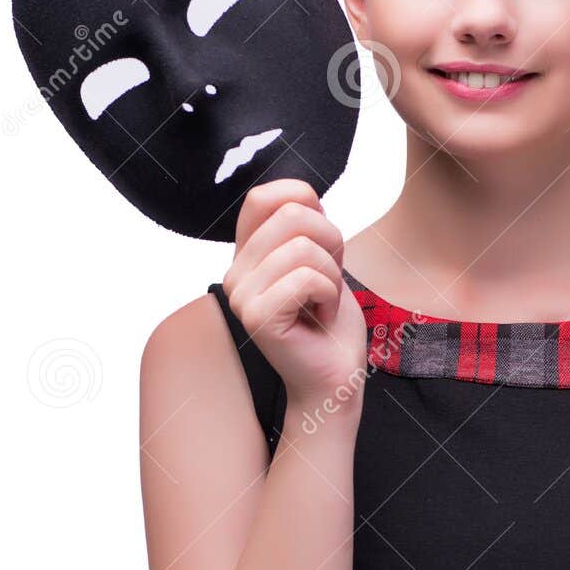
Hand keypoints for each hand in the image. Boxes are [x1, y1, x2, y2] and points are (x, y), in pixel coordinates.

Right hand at [222, 179, 367, 403]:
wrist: (335, 376)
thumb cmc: (329, 320)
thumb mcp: (321, 257)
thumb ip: (305, 224)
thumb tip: (302, 193)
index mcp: (246, 255)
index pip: (263, 197)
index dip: (304, 203)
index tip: (321, 244)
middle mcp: (235, 273)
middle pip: (293, 215)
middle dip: (330, 244)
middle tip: (326, 282)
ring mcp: (241, 295)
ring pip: (304, 248)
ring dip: (331, 276)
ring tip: (322, 302)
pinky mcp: (257, 317)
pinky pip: (307, 278)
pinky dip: (329, 295)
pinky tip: (320, 317)